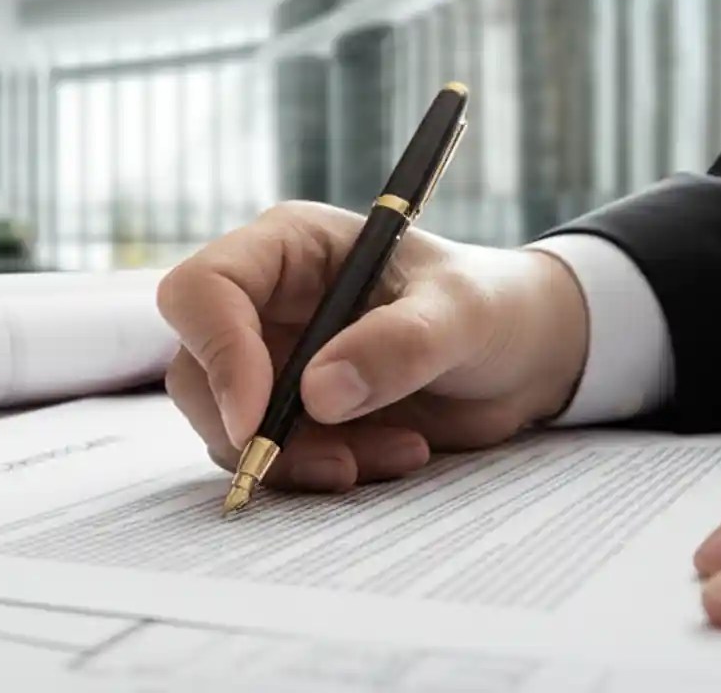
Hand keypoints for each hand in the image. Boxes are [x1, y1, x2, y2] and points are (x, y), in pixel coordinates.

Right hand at [155, 201, 589, 492]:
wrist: (524, 356)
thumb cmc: (491, 306)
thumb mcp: (461, 314)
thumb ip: (399, 346)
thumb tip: (318, 395)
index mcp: (288, 248)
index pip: (203, 290)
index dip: (217, 354)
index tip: (257, 421)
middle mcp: (266, 303)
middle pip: (197, 369)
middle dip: (254, 429)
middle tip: (336, 464)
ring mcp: (274, 361)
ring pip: (229, 426)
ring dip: (301, 459)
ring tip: (396, 452)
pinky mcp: (292, 414)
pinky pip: (275, 457)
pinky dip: (326, 471)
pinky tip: (398, 453)